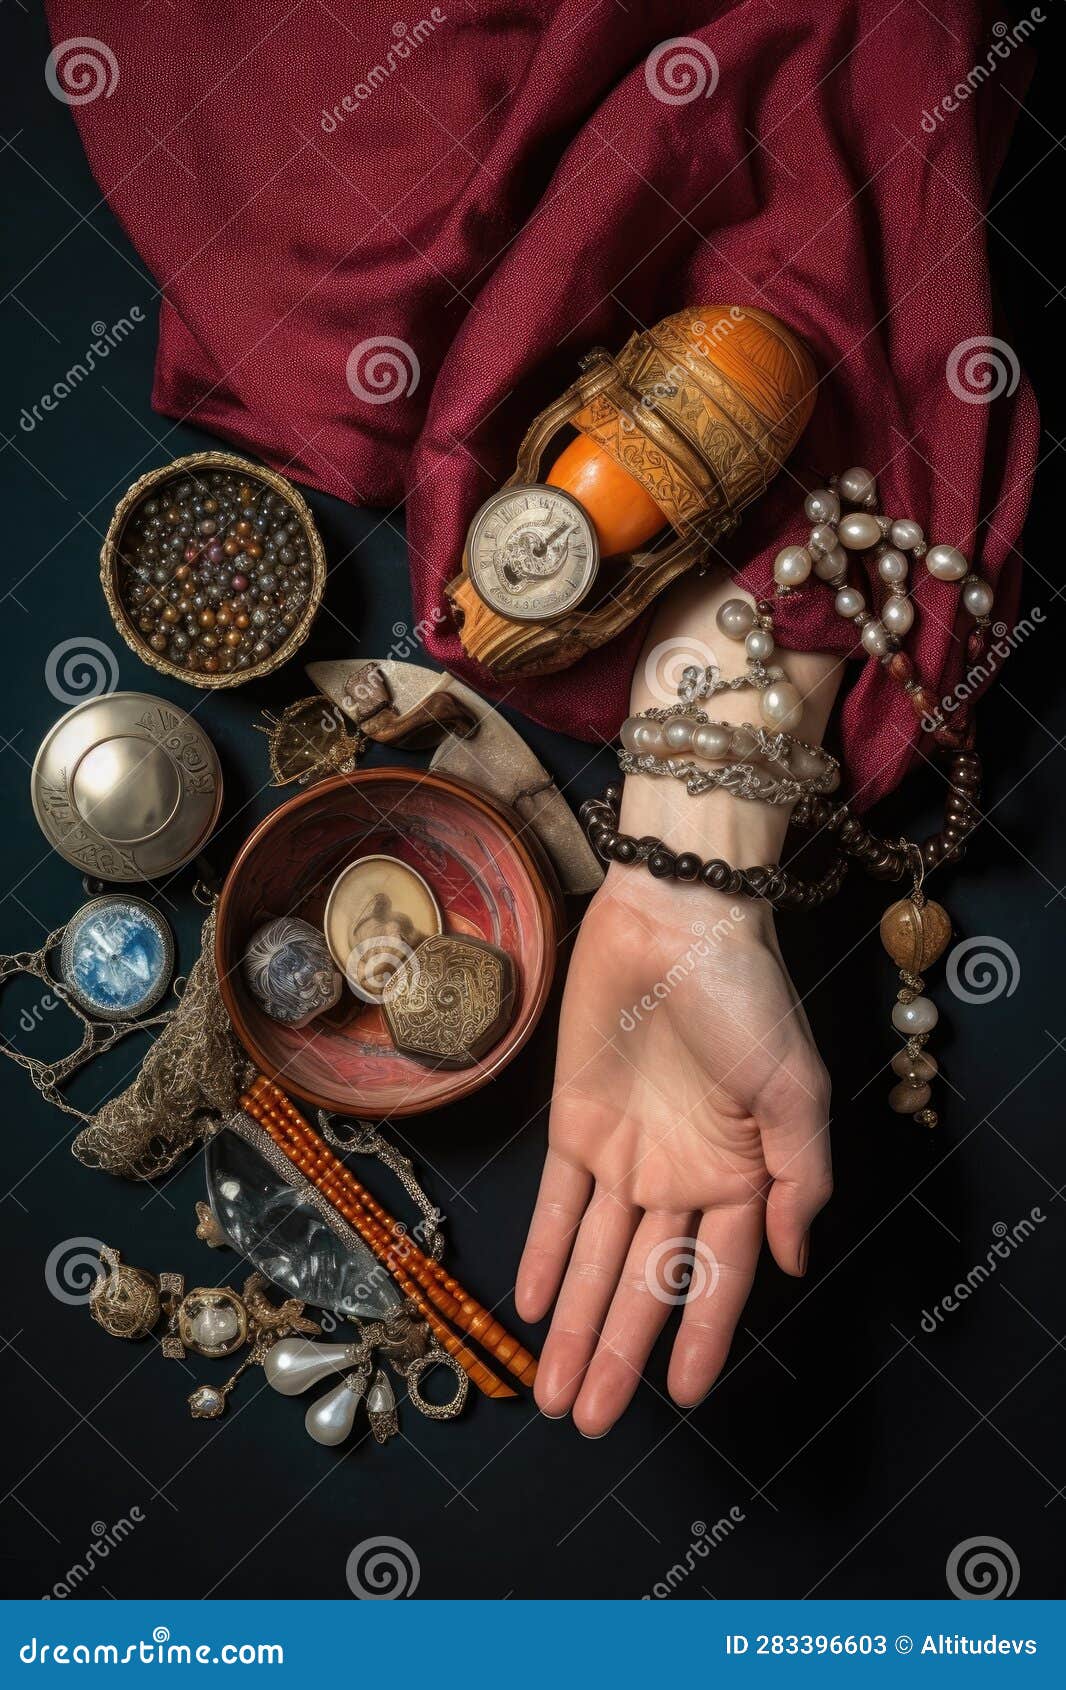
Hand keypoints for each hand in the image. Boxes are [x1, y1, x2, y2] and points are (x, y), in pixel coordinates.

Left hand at [515, 867, 831, 1434]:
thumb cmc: (746, 997)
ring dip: (577, 1324)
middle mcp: (682, 1176)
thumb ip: (797, 1182)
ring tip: (556, 1391)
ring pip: (597, 1258)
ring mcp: (626, 1153)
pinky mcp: (574, 1122)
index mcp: (744, 1176)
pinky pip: (557, 1203)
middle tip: (590, 1421)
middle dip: (618, 1354)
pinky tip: (534, 1306)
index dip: (699, 1339)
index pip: (718, 1279)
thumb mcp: (796, 1090)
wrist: (674, 919)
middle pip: (646, 1283)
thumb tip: (789, 1264)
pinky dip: (545, 1253)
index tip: (680, 1400)